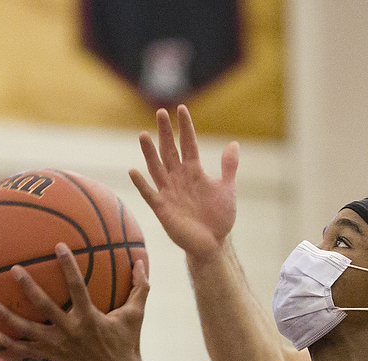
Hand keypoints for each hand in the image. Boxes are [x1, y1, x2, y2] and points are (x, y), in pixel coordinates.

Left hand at [0, 245, 149, 360]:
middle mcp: (72, 330)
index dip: (68, 265)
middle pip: (45, 306)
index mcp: (90, 317)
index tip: (58, 246)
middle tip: (14, 270)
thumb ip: (139, 288)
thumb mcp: (136, 315)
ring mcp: (60, 346)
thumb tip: (142, 262)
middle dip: (29, 287)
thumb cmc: (128, 344)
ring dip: (9, 317)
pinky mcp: (55, 358)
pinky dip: (12, 343)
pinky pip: (28, 351)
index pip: (77, 286)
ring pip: (29, 330)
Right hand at [129, 104, 238, 259]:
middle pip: (170, 151)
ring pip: (157, 168)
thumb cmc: (219, 217)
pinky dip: (141, 184)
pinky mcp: (163, 209)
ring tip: (143, 134)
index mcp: (194, 171)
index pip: (188, 144)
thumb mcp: (227, 189)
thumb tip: (234, 144)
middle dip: (166, 132)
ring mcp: (169, 192)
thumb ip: (229, 167)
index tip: (181, 109)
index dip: (185, 127)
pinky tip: (133, 171)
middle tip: (160, 112)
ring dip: (150, 152)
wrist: (213, 244)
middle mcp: (179, 178)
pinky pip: (150, 194)